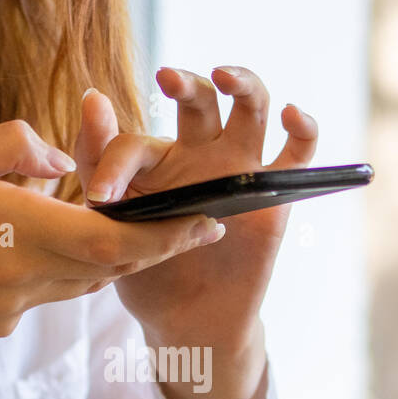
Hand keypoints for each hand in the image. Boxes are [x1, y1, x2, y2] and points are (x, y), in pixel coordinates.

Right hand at [0, 120, 223, 387]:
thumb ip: (15, 149)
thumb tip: (62, 159)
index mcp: (19, 231)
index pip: (117, 241)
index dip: (170, 235)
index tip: (209, 221)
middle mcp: (26, 278)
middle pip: (112, 266)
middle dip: (154, 245)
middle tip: (190, 223)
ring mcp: (13, 309)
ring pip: (83, 282)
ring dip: (104, 256)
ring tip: (106, 223)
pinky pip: (43, 294)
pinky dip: (52, 268)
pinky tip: (19, 245)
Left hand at [72, 66, 317, 350]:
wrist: (187, 321)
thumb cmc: (145, 271)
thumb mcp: (109, 223)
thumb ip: (98, 162)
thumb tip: (94, 96)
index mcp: (156, 160)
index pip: (137, 143)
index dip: (116, 163)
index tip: (102, 197)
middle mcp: (199, 154)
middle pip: (200, 101)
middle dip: (186, 84)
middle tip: (167, 78)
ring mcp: (239, 169)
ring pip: (251, 109)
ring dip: (244, 84)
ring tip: (225, 77)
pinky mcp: (274, 194)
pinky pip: (297, 153)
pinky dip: (303, 130)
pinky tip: (293, 116)